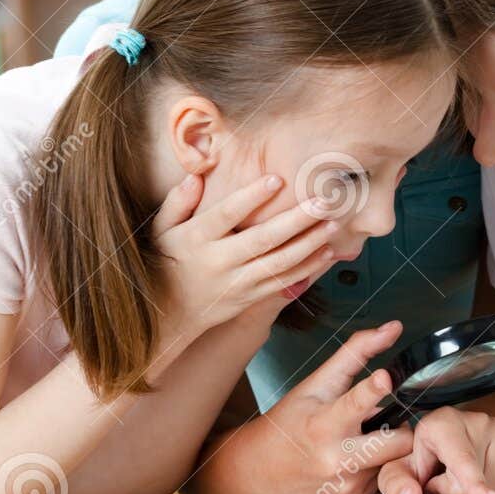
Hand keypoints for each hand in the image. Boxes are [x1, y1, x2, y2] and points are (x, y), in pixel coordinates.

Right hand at [151, 171, 338, 356]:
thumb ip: (177, 202)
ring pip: (278, 264)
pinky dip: (307, 269)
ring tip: (333, 223)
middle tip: (323, 201)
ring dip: (309, 244)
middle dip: (296, 220)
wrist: (167, 316)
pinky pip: (282, 283)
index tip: (276, 179)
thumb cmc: (166, 262)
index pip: (226, 215)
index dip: (250, 198)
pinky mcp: (250, 299)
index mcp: (196, 240)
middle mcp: (219, 262)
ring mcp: (236, 283)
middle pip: (262, 239)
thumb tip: (196, 177)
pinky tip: (327, 252)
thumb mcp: (160, 230)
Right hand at [256, 322, 415, 493]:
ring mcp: (346, 486)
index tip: (385, 377)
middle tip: (396, 418)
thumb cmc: (291, 421)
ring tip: (371, 438)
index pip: (354, 403)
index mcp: (324, 424)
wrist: (260, 471)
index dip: (373, 389)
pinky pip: (384, 479)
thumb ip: (357, 353)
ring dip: (392, 448)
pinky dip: (379, 467)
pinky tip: (360, 460)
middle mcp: (336, 459)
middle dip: (405, 428)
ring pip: (396, 461)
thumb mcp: (317, 383)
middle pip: (399, 443)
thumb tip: (394, 327)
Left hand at [376, 406, 494, 493]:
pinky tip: (486, 475)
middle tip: (444, 480)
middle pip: (478, 482)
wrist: (445, 440)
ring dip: (479, 492)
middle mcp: (477, 420)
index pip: (461, 459)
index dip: (473, 481)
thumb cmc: (422, 458)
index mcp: (443, 423)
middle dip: (458, 493)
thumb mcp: (399, 469)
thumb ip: (397, 484)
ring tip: (463, 476)